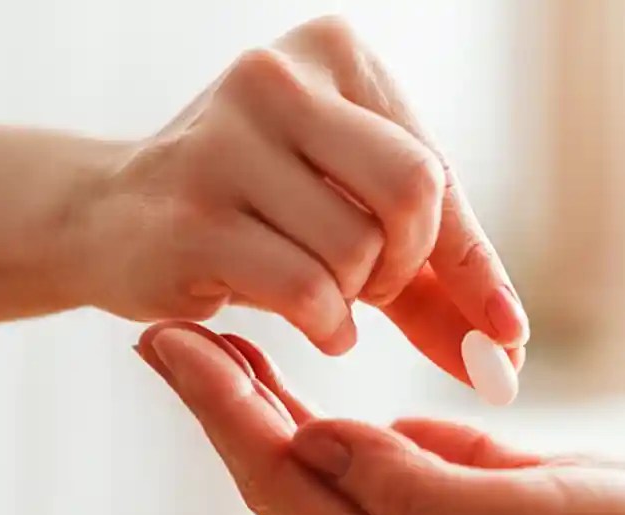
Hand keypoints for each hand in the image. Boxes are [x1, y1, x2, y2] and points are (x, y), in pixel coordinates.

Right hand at [73, 16, 526, 360]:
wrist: (114, 218)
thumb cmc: (259, 213)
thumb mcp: (358, 217)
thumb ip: (439, 274)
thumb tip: (508, 350)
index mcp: (334, 54)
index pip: (435, 169)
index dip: (476, 263)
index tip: (510, 334)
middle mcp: (277, 78)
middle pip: (414, 193)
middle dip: (408, 266)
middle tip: (376, 287)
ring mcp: (224, 141)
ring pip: (359, 250)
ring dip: (355, 298)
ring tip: (322, 292)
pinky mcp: (189, 215)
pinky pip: (308, 290)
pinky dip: (327, 325)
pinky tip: (313, 322)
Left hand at [136, 321, 624, 514]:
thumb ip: (422, 486)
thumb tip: (322, 439)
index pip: (286, 484)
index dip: (223, 414)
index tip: (173, 344)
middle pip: (289, 479)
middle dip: (227, 405)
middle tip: (178, 331)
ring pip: (328, 471)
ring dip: (271, 411)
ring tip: (231, 348)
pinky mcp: (474, 512)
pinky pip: (384, 466)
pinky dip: (339, 423)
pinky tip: (325, 391)